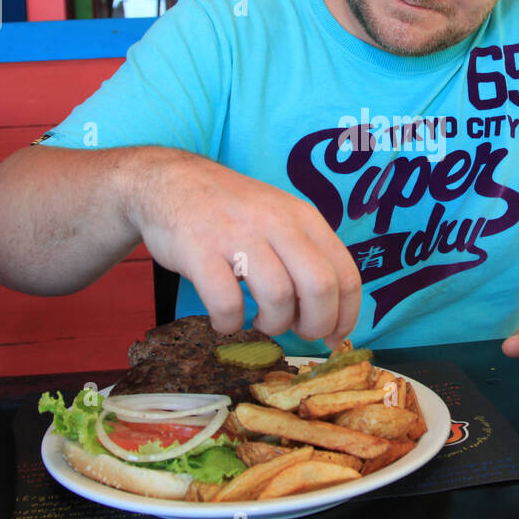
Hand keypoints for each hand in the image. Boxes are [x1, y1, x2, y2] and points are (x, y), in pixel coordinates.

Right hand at [127, 152, 361, 345]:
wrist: (171, 180)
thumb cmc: (232, 212)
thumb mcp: (281, 218)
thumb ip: (307, 256)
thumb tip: (331, 315)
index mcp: (304, 218)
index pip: (347, 275)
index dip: (345, 317)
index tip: (333, 337)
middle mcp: (277, 223)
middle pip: (320, 287)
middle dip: (315, 324)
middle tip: (296, 331)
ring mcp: (238, 235)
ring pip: (278, 297)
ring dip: (273, 324)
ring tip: (259, 320)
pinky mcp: (200, 250)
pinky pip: (226, 303)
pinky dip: (229, 323)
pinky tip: (225, 318)